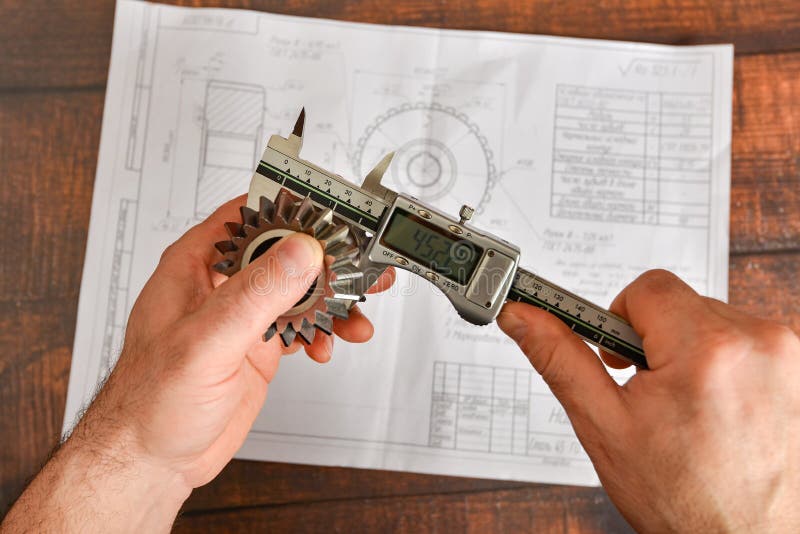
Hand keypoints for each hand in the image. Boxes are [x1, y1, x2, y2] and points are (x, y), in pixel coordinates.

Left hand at [3, 195, 393, 531]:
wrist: (153, 458)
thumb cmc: (151, 401)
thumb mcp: (206, 341)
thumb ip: (256, 294)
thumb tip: (300, 252)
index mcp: (197, 265)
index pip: (251, 217)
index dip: (293, 212)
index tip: (334, 219)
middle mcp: (223, 285)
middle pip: (286, 253)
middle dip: (328, 262)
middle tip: (363, 269)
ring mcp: (243, 315)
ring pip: (300, 291)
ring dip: (332, 303)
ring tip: (355, 319)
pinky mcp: (259, 344)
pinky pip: (302, 325)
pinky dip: (323, 333)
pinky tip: (327, 346)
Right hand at [497, 269, 799, 531]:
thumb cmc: (688, 502)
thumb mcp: (606, 428)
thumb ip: (560, 359)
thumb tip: (524, 318)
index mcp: (707, 349)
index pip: (648, 287)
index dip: (620, 318)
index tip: (614, 352)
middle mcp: (760, 342)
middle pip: (683, 305)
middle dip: (657, 342)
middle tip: (649, 394)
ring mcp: (789, 358)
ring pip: (715, 324)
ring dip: (693, 355)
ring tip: (690, 410)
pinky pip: (749, 345)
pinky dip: (727, 368)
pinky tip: (720, 411)